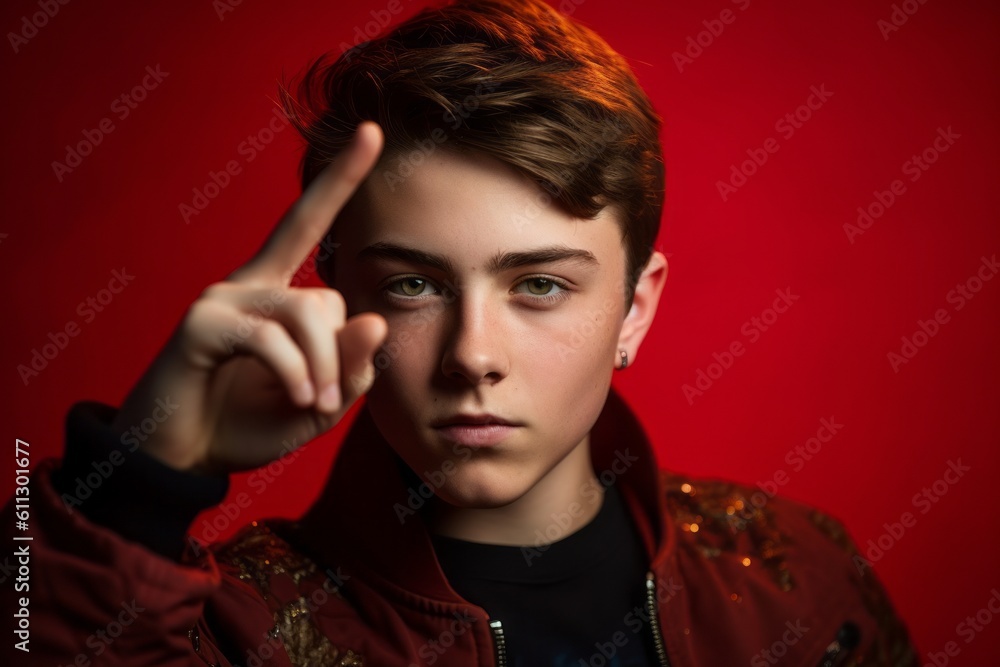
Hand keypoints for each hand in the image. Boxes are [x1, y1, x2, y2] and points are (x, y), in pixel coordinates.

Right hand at [110, 122, 387, 473]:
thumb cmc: (249, 422)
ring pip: (306, 314)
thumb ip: (349, 366)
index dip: (341, 179)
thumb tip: (376, 318)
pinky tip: (295, 400)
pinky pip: (270, 338)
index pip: (311, 223)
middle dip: (339, 356)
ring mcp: (222, 298)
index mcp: (277, 291)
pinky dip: (294, 373)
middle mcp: (250, 283)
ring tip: (311, 404)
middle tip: (327, 401)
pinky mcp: (201, 323)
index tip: (374, 131)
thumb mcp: (317, 401)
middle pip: (326, 298)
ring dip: (321, 368)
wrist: (185, 456)